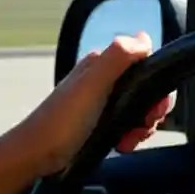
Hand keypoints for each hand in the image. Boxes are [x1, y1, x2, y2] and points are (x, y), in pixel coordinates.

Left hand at [8, 32, 175, 175]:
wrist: (36, 155)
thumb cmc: (61, 122)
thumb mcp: (93, 85)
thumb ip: (118, 57)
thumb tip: (144, 38)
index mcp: (102, 64)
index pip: (146, 63)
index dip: (157, 86)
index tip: (153, 108)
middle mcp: (102, 78)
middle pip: (146, 89)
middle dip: (152, 111)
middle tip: (142, 127)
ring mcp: (101, 101)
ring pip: (140, 109)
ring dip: (142, 128)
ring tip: (128, 140)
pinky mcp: (100, 122)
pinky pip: (128, 125)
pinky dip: (131, 136)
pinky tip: (122, 145)